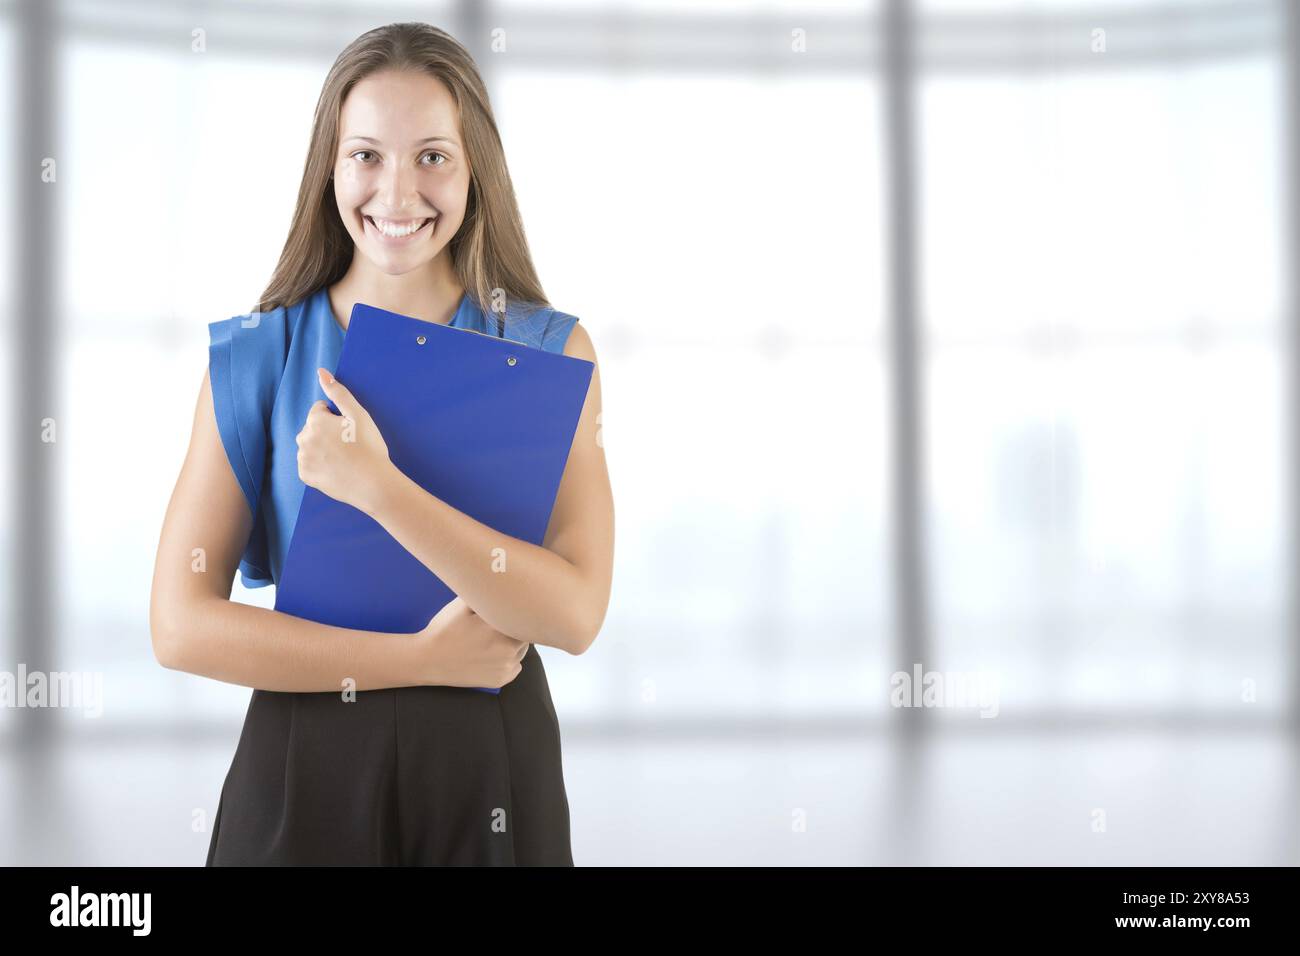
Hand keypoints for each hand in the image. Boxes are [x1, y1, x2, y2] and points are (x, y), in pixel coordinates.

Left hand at [297, 367, 395, 513]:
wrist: (373, 484)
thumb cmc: (369, 448)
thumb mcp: (358, 415)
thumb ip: (338, 392)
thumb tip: (321, 372)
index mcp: (315, 421)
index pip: (320, 410)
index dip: (337, 418)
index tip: (350, 430)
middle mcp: (304, 438)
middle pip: (312, 428)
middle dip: (326, 432)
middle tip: (348, 445)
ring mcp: (303, 458)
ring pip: (309, 446)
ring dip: (321, 448)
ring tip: (343, 458)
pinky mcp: (305, 475)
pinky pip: (308, 464)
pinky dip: (319, 465)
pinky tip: (335, 468)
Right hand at [415, 597, 528, 688]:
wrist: (427, 660)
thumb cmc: (445, 630)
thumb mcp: (462, 604)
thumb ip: (486, 594)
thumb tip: (504, 582)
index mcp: (501, 627)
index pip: (523, 616)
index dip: (516, 612)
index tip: (507, 611)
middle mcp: (508, 648)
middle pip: (525, 632)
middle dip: (514, 627)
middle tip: (495, 626)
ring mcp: (506, 666)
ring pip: (522, 649)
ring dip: (514, 643)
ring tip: (490, 640)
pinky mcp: (502, 679)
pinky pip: (516, 666)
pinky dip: (508, 660)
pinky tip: (490, 654)